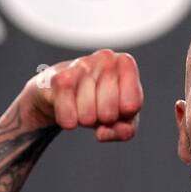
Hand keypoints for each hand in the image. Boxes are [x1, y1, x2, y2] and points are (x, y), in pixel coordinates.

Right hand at [22, 49, 141, 141]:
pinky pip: (67, 116)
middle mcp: (105, 58)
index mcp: (124, 63)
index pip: (131, 105)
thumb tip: (103, 133)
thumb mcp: (121, 117)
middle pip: (109, 113)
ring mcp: (81, 65)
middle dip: (102, 119)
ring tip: (82, 106)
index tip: (118, 107)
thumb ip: (125, 130)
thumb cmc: (98, 100)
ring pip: (88, 116)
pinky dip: (68, 122)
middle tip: (97, 107)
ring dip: (84, 120)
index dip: (123, 115)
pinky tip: (68, 111)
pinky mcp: (59, 78)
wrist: (61, 91)